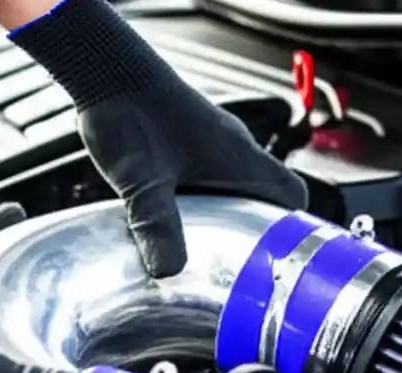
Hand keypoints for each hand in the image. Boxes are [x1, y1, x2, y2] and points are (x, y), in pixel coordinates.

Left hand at [10, 0, 308, 277]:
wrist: (107, 72)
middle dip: (253, 232)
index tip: (280, 256)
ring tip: (201, 251)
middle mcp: (231, 150)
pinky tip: (170, 220)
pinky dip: (196, 202)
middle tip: (235, 265)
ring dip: (221, 217)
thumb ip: (157, 226)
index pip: (292, 194)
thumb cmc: (132, 114)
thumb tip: (168, 272)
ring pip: (231, 189)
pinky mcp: (183, 143)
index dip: (294, 228)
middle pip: (262, 197)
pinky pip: (203, 179)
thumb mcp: (145, 182)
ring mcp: (208, 145)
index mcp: (240, 158)